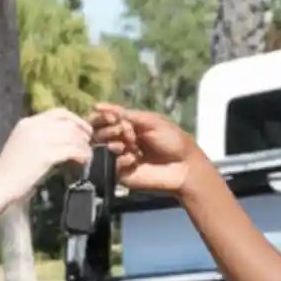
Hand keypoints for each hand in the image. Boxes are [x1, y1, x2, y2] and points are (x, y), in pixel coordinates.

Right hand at [0, 107, 92, 200]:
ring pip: (72, 136)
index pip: (58, 113)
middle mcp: (33, 127)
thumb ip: (40, 137)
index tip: (84, 129)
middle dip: (82, 133)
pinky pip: (71, 150)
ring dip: (84, 146)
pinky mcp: (45, 156)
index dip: (75, 119)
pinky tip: (83, 161)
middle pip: (68, 124)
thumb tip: (63, 138)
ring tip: (87, 155)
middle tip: (89, 143)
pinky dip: (81, 154)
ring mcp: (39, 141)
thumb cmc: (9, 170)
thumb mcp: (22, 144)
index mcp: (27, 123)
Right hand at [89, 103, 203, 193]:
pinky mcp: (121, 174)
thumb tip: (97, 106)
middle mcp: (120, 141)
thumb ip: (125, 114)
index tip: (110, 117)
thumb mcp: (150, 121)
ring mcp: (119, 158)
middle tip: (124, 132)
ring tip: (129, 145)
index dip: (102, 117)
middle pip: (98, 134)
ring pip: (100, 149)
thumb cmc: (171, 140)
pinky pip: (110, 166)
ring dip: (113, 144)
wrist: (183, 166)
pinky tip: (134, 159)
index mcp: (126, 126)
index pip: (103, 119)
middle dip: (108, 130)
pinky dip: (120, 160)